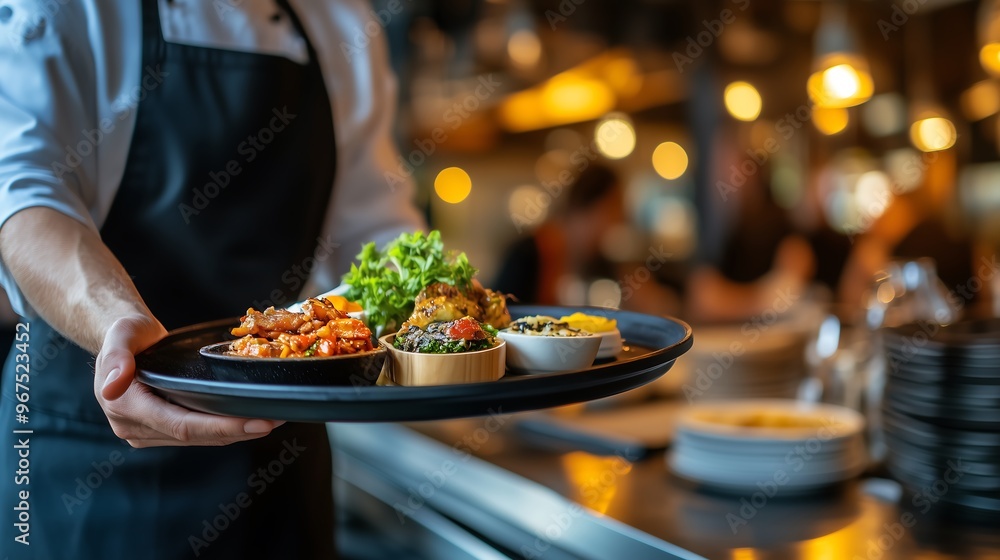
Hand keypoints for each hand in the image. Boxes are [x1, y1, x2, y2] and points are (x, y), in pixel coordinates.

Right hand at [95, 315, 284, 446]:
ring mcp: (147, 433)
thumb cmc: (127, 333)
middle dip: (236, 431)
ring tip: (270, 421)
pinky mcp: (160, 431)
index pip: (182, 426)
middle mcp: (134, 427)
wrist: (126, 341)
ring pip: (199, 439)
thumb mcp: (120, 335)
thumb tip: (113, 387)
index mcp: (125, 407)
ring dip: (235, 433)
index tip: (255, 423)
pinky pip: (197, 434)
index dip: (220, 427)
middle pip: (195, 436)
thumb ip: (116, 357)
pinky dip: (224, 429)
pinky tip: (249, 421)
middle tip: (273, 421)